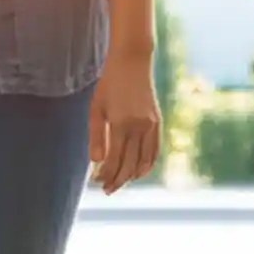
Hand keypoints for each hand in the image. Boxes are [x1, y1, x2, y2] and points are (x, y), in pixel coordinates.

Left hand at [90, 52, 161, 193]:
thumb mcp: (96, 109)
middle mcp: (140, 127)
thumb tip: (96, 162)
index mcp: (122, 124)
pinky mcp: (158, 122)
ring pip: (144, 161)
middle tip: (106, 190)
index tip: (96, 182)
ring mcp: (151, 125)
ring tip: (119, 183)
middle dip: (118, 180)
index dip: (106, 174)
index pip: (115, 159)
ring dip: (132, 176)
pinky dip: (148, 164)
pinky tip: (139, 172)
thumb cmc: (109, 84)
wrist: (133, 63)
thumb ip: (96, 137)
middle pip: (130, 164)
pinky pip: (155, 150)